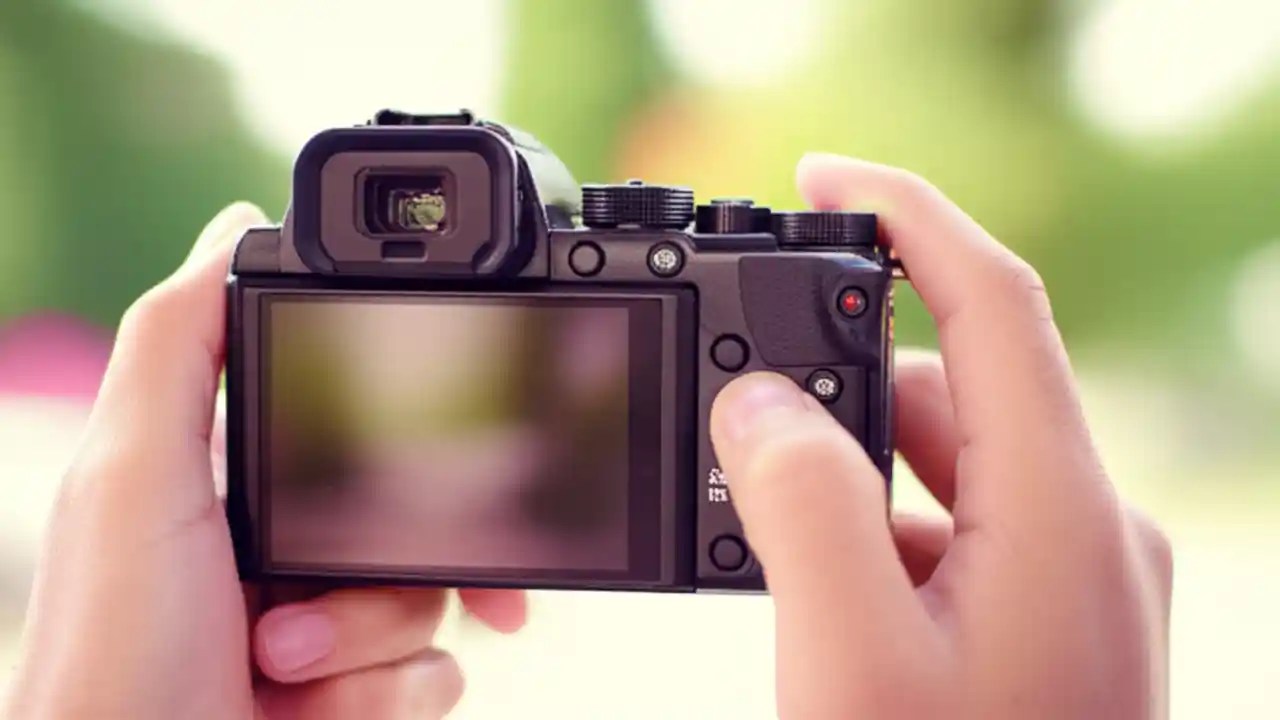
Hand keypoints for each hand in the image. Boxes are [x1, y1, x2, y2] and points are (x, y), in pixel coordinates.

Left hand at [2, 204, 524, 718]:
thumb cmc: (109, 652)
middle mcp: (293, 556)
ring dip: (367, 646)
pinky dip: (389, 697)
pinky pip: (437, 677)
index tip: (454, 459)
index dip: (415, 441)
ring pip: (436, 604)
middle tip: (296, 617)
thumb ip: (178, 342)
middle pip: (418, 522)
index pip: (361, 434)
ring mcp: (330, 632)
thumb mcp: (133, 474)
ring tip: (280, 668)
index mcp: (244, 488)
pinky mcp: (357, 698)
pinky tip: (315, 711)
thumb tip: (235, 226)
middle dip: (385, 575)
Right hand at [710, 154, 1171, 718]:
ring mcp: (1071, 582)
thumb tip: (761, 403)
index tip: (824, 177)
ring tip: (762, 513)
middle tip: (740, 403)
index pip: (994, 301)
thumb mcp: (851, 661)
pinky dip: (876, 526)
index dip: (908, 216)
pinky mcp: (1043, 624)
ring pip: (946, 466)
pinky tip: (815, 581)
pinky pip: (950, 530)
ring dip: (851, 465)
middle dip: (842, 374)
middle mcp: (1086, 531)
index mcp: (1063, 514)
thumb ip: (803, 507)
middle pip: (957, 387)